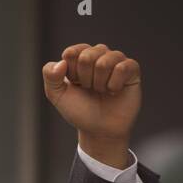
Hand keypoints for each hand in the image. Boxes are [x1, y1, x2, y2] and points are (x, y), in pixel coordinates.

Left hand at [43, 43, 140, 167]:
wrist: (99, 130)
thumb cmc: (79, 110)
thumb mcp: (57, 96)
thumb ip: (50, 76)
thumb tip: (61, 62)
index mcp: (79, 58)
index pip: (72, 52)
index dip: (71, 72)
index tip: (75, 84)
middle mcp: (99, 55)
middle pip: (87, 56)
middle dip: (85, 79)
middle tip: (89, 89)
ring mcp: (116, 61)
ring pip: (104, 62)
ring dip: (99, 83)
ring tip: (102, 91)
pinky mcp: (132, 69)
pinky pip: (122, 67)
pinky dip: (114, 84)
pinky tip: (114, 91)